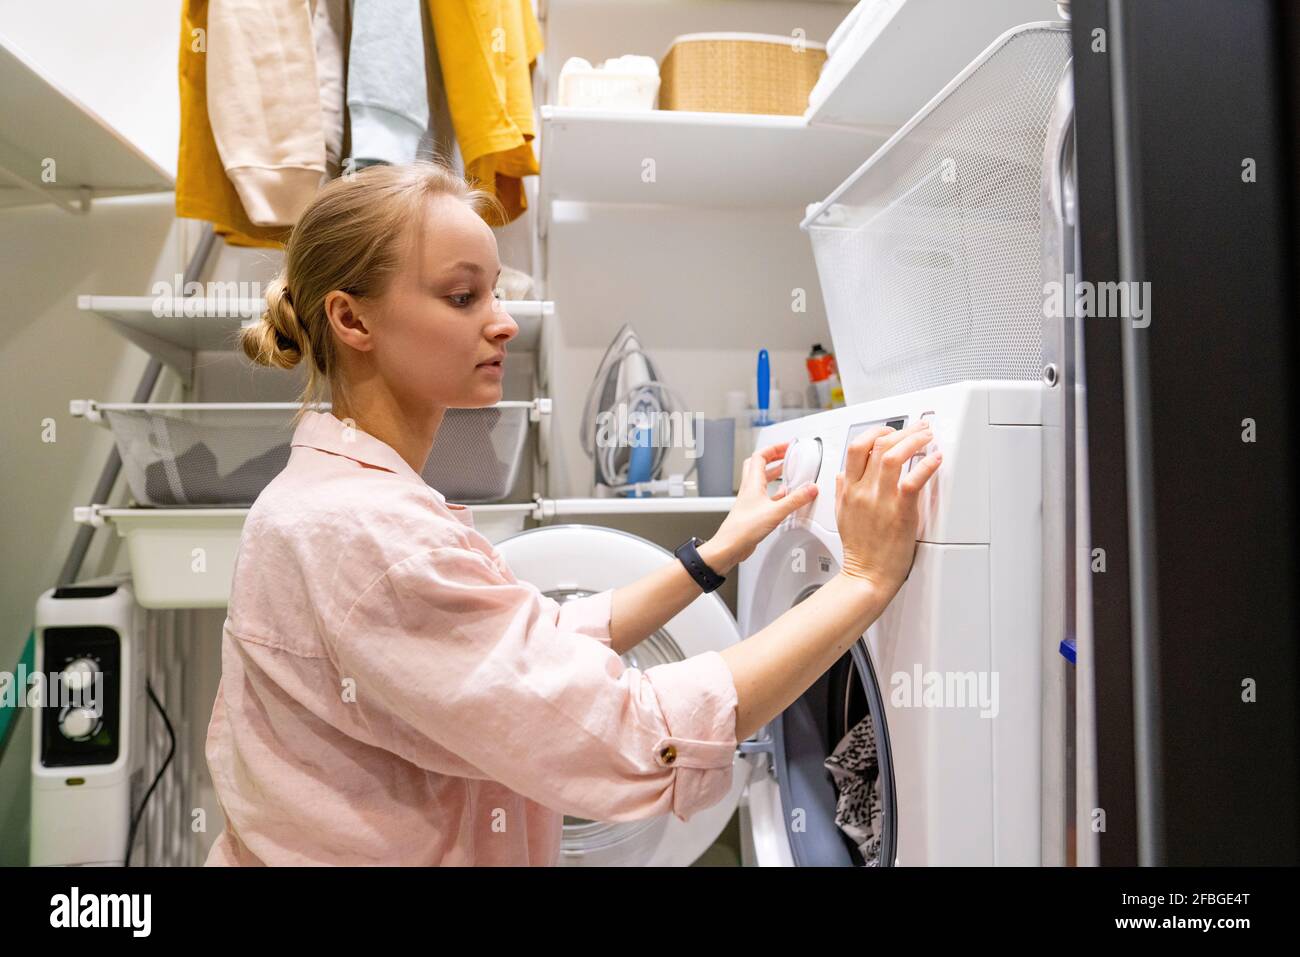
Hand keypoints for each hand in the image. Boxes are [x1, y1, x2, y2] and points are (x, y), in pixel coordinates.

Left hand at [702, 441, 818, 571]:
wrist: (729, 546)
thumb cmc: (743, 529)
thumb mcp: (775, 512)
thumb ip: (795, 500)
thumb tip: (810, 489)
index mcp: (752, 483)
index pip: (761, 456)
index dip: (774, 448)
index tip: (788, 446)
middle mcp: (750, 489)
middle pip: (759, 465)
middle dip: (774, 457)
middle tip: (787, 455)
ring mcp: (751, 500)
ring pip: (762, 480)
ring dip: (775, 473)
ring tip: (788, 471)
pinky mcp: (754, 511)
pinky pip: (766, 496)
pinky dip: (776, 492)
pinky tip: (785, 496)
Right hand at [835, 421, 941, 596]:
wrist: (867, 575)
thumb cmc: (859, 550)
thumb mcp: (841, 515)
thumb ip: (842, 491)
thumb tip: (842, 474)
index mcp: (849, 490)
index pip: (856, 448)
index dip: (875, 432)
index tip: (889, 430)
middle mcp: (863, 491)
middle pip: (878, 446)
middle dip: (901, 431)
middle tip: (917, 428)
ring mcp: (881, 500)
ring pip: (894, 456)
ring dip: (914, 440)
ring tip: (928, 436)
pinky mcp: (900, 512)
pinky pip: (913, 481)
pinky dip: (926, 465)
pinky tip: (936, 457)